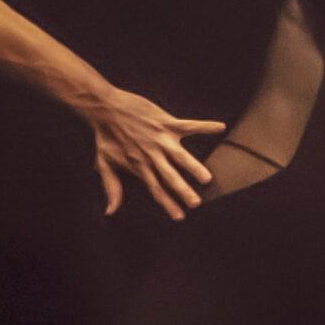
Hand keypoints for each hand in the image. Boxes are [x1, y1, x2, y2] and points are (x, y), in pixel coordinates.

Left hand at [85, 89, 226, 220]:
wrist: (105, 107)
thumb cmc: (105, 135)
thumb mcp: (104, 164)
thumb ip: (111, 188)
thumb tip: (111, 211)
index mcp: (139, 166)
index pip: (156, 189)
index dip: (168, 204)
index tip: (180, 217)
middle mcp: (152, 155)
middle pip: (170, 177)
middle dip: (183, 191)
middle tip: (196, 203)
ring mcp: (160, 138)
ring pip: (180, 156)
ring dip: (193, 167)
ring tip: (206, 178)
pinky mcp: (166, 122)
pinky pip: (189, 125)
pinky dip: (204, 126)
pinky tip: (220, 127)